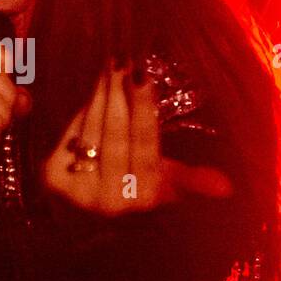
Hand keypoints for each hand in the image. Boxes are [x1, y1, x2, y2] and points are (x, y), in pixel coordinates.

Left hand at [42, 64, 233, 216]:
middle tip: (122, 59)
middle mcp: (112, 199)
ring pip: (92, 132)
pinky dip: (82, 113)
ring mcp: (79, 191)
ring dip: (100, 95)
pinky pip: (71, 136)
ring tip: (109, 67)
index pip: (146, 144)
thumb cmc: (132, 192)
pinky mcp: (53, 180)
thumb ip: (191, 181)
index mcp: (146, 197)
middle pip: (117, 135)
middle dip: (119, 93)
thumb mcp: (164, 187)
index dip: (142, 107)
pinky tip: (95, 92)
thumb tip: (227, 188)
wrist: (81, 221)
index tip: (141, 74)